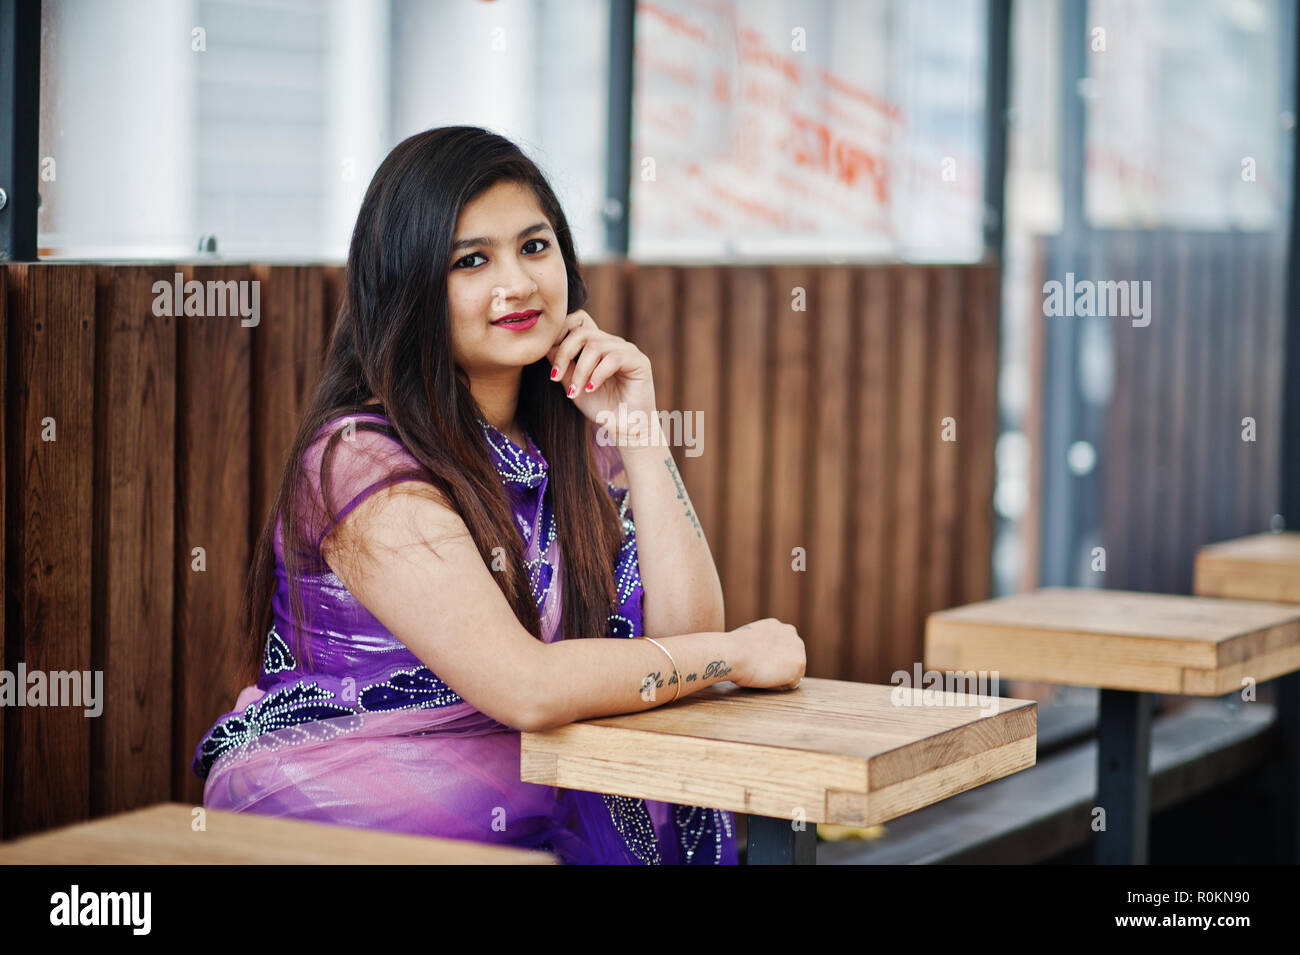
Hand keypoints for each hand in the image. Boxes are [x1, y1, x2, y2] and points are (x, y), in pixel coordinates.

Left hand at [546, 310, 657, 442]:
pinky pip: (613, 358)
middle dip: (565, 353)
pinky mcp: (639, 361)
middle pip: (583, 331)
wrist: (625, 429)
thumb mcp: (574, 384)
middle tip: (556, 378)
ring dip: (580, 371)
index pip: (578, 321)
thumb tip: (545, 346)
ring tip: (574, 392)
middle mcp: (613, 343)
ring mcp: (627, 350)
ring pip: (596, 346)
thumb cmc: (601, 408)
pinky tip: (591, 389)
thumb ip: (563, 364)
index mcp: (598, 345)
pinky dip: (597, 374)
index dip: (561, 334)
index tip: (551, 362)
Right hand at [727, 618, 805, 690]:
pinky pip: (794, 681)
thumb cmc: (733, 650)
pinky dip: (783, 685)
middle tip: (766, 673)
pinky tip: (769, 681)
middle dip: (783, 665)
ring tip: (766, 676)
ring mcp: (797, 647)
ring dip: (784, 675)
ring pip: (796, 668)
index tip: (765, 663)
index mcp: (777, 625)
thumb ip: (760, 642)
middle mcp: (791, 633)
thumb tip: (757, 653)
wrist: (734, 653)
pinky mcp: (799, 664)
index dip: (775, 656)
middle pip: (793, 655)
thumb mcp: (749, 638)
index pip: (783, 644)